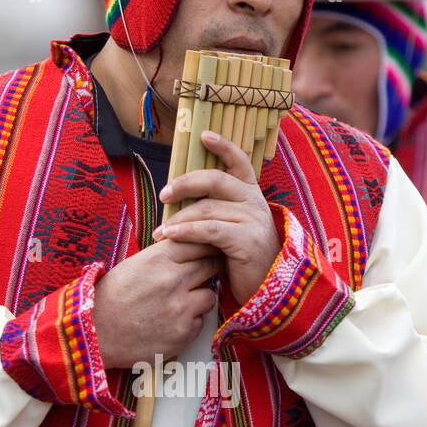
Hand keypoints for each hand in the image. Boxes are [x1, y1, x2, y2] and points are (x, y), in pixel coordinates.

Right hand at [92, 237, 221, 368]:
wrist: (97, 334)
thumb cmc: (112, 297)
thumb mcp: (134, 265)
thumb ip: (164, 256)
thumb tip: (189, 247)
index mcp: (159, 259)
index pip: (199, 242)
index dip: (205, 246)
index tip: (206, 249)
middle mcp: (173, 280)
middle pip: (211, 265)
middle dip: (208, 268)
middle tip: (200, 274)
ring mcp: (181, 308)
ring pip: (209, 295)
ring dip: (200, 297)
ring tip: (179, 303)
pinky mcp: (184, 332)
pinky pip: (201, 320)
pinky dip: (190, 321)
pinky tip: (171, 322)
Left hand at [152, 130, 280, 305]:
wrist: (267, 291)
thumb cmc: (243, 261)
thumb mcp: (232, 230)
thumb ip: (216, 211)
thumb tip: (182, 198)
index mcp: (252, 195)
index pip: (240, 162)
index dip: (223, 146)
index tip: (203, 135)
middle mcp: (254, 203)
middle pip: (215, 180)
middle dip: (185, 184)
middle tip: (164, 194)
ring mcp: (252, 220)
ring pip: (207, 208)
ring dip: (178, 218)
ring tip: (160, 231)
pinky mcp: (247, 240)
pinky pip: (209, 230)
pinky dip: (186, 231)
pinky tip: (170, 236)